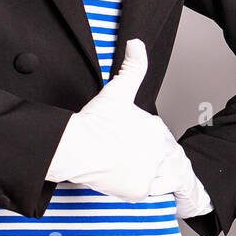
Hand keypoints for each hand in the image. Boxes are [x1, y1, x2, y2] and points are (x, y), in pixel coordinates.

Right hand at [46, 38, 187, 201]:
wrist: (77, 147)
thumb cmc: (94, 121)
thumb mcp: (118, 89)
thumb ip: (133, 65)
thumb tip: (136, 42)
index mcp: (156, 128)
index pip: (159, 139)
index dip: (144, 142)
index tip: (129, 144)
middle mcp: (159, 150)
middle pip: (158, 158)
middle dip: (146, 158)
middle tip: (124, 158)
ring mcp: (151, 171)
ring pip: (155, 176)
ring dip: (144, 173)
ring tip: (125, 169)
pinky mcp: (140, 190)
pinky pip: (144, 193)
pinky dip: (133, 188)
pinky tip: (122, 179)